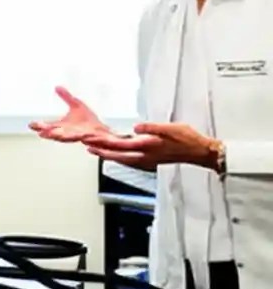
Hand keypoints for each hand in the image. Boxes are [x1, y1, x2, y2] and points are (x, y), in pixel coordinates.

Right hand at [29, 86, 112, 141]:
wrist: (104, 132)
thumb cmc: (89, 122)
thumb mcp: (76, 105)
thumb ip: (66, 97)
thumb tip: (57, 87)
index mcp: (63, 127)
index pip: (48, 127)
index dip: (40, 126)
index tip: (31, 125)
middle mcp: (69, 133)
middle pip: (56, 134)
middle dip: (48, 133)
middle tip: (40, 131)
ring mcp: (80, 136)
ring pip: (69, 138)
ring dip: (62, 137)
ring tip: (54, 135)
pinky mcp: (91, 138)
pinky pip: (87, 139)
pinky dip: (85, 139)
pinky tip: (83, 138)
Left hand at [82, 122, 220, 171]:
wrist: (199, 151)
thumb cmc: (187, 139)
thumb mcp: (170, 128)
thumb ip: (151, 128)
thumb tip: (136, 127)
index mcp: (148, 148)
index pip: (120, 147)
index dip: (104, 145)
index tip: (92, 143)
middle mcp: (145, 157)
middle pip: (118, 156)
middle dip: (102, 152)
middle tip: (88, 148)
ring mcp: (148, 161)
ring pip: (123, 160)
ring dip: (109, 156)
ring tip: (97, 152)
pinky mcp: (151, 161)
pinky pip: (130, 161)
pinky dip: (120, 158)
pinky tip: (117, 155)